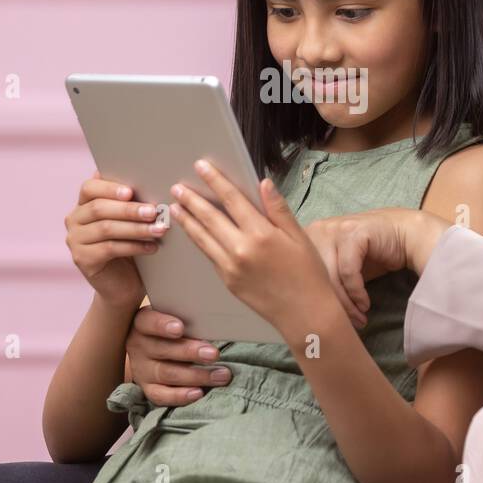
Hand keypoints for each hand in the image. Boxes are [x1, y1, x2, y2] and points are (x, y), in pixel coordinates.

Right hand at [64, 169, 166, 310]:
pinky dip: (134, 246)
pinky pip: (109, 249)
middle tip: (154, 211)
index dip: (109, 188)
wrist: (123, 285)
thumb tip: (151, 181)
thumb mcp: (129, 221)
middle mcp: (74, 220)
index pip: (89, 188)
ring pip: (106, 228)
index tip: (131, 191)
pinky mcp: (82, 260)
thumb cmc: (130, 246)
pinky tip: (152, 247)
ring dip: (136, 228)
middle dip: (129, 209)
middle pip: (99, 208)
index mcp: (83, 204)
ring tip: (159, 229)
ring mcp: (75, 241)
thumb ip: (130, 203)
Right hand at [124, 306, 231, 405]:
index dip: (162, 325)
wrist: (148, 351)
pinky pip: (161, 396)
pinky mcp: (147, 389)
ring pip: (167, 374)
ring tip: (221, 375)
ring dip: (196, 375)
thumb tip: (214, 323)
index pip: (149, 322)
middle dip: (190, 352)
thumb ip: (187, 319)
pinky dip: (180, 396)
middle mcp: (139, 346)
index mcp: (142, 323)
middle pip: (163, 349)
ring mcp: (142, 370)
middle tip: (214, 354)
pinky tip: (199, 393)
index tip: (180, 328)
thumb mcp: (172, 318)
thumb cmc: (169, 329)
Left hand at [167, 160, 340, 337]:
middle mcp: (242, 249)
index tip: (201, 167)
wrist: (305, 315)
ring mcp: (231, 267)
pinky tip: (193, 232)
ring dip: (187, 220)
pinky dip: (198, 240)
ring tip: (175, 207)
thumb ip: (278, 209)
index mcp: (262, 234)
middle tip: (177, 187)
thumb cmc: (308, 274)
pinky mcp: (227, 281)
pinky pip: (209, 255)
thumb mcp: (299, 236)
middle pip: (210, 217)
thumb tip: (264, 183)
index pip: (232, 199)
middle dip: (192, 200)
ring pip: (202, 238)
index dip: (215, 181)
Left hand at [303, 210, 415, 312]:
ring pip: (331, 276)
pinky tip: (365, 304)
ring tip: (358, 319)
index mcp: (309, 237)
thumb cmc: (373, 254)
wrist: (406, 234)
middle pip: (315, 277)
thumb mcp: (344, 267)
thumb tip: (313, 312)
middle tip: (347, 326)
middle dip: (331, 306)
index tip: (328, 323)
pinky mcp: (352, 233)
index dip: (315, 302)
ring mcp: (334, 229)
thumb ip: (327, 280)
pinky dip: (357, 292)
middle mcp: (317, 230)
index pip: (302, 276)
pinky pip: (348, 271)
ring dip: (346, 303)